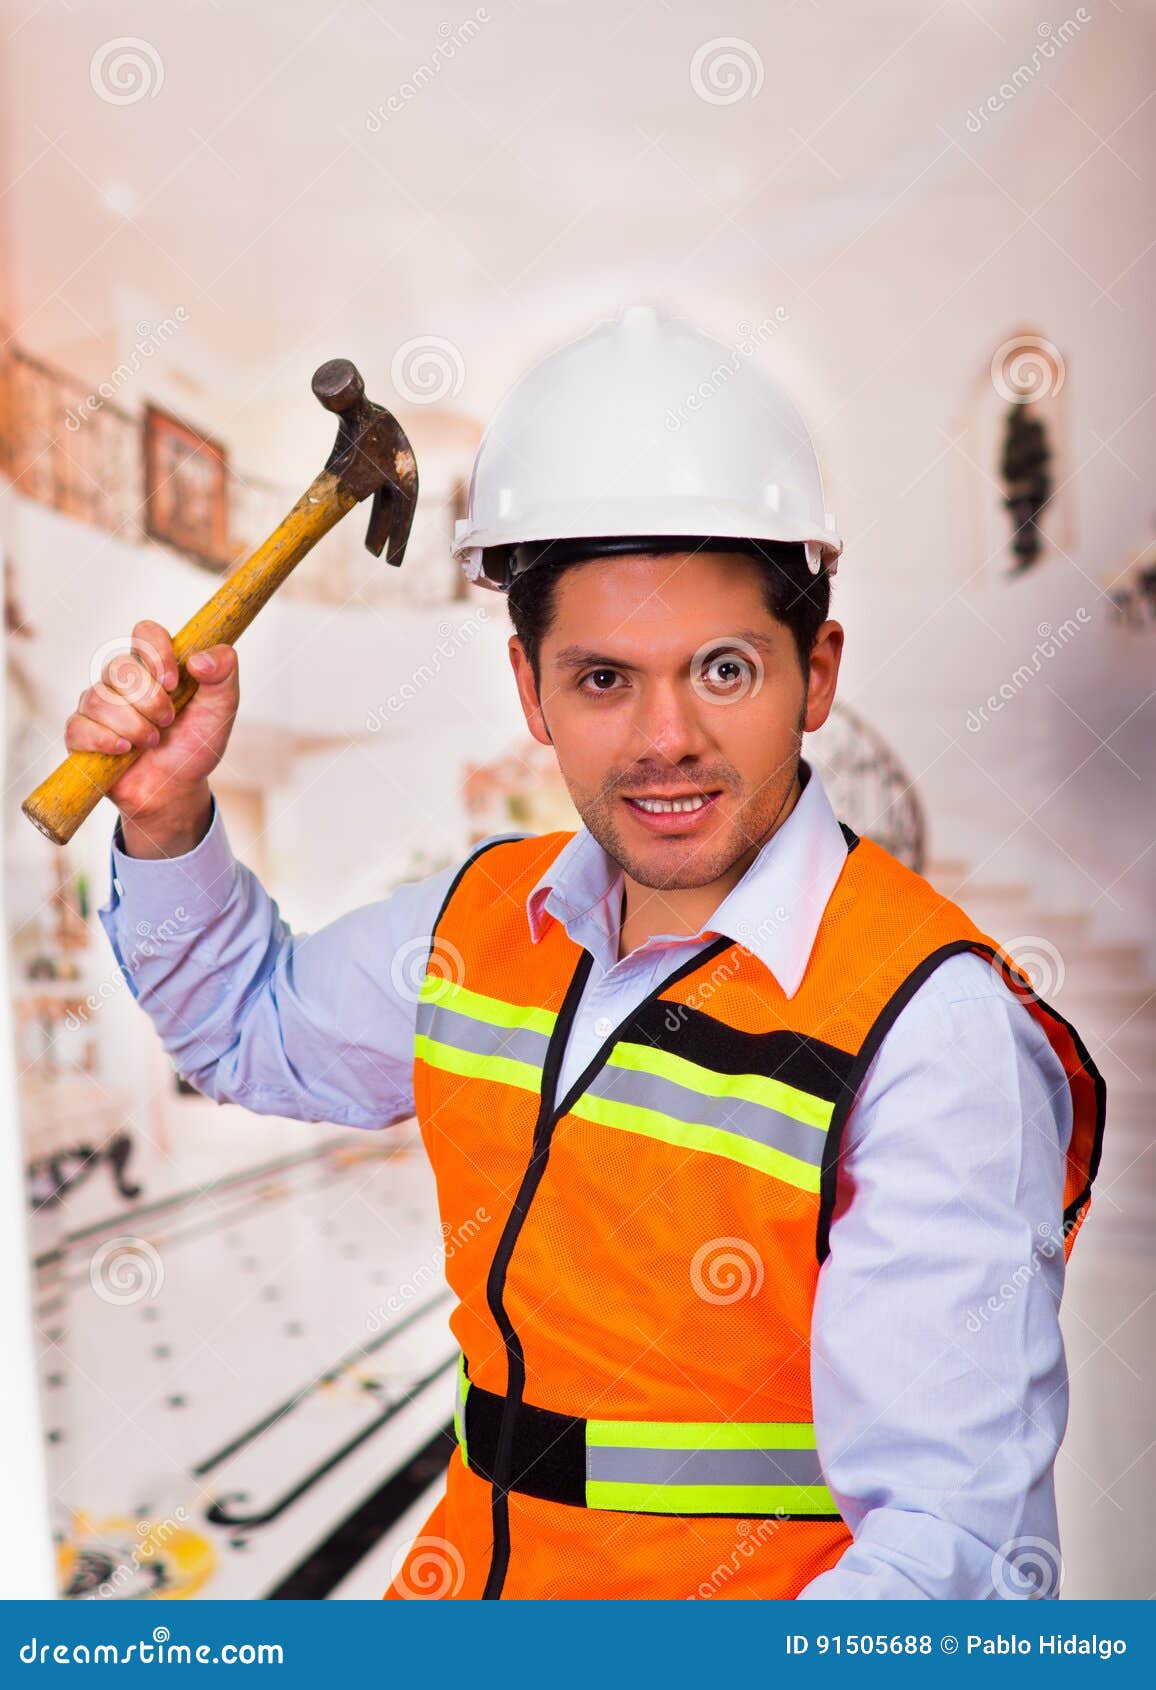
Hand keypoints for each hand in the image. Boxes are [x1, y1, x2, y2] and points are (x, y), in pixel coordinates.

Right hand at [64, 620, 239, 824]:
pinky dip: (105, 741)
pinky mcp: (81, 734)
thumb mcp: (222, 709)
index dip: (156, 652)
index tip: (174, 683)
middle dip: (150, 701)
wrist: (177, 789)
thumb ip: (223, 674)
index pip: (145, 632)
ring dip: (133, 726)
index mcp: (155, 666)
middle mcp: (122, 680)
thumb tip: (199, 658)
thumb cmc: (195, 744)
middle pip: (120, 667)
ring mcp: (98, 706)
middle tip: (168, 722)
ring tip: (151, 742)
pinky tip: (124, 751)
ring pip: (99, 699)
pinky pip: (79, 727)